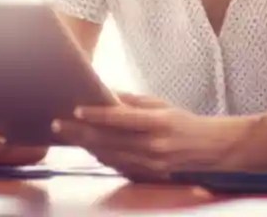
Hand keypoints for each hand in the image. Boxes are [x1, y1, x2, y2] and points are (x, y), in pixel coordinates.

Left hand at [53, 94, 244, 181]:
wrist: (209, 149)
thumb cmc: (182, 121)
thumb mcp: (160, 104)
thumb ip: (130, 101)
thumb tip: (103, 91)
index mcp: (158, 123)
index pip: (121, 119)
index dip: (96, 115)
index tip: (76, 109)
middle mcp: (153, 146)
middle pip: (108, 140)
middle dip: (80, 132)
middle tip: (58, 124)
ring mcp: (149, 163)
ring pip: (108, 155)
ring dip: (85, 145)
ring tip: (66, 134)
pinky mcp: (147, 174)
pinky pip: (116, 164)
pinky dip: (99, 155)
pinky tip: (87, 147)